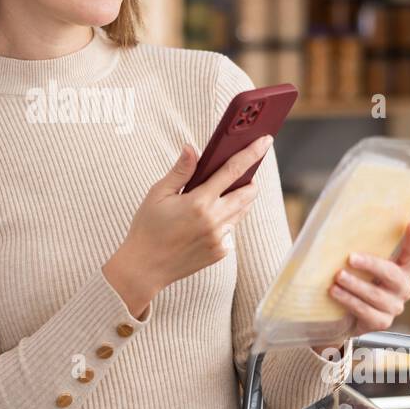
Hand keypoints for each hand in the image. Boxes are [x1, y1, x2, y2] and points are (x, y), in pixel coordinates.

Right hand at [103, 137, 270, 317]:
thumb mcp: (158, 194)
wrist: (144, 268)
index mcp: (199, 202)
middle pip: (248, 193)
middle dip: (250, 180)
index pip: (233, 171)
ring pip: (241, 212)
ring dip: (238, 200)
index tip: (265, 141)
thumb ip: (180, 171)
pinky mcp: (220, 252)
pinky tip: (204, 224)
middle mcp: (214, 220)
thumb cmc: (147, 228)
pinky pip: (230, 231)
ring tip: (218, 197)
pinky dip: (224, 222)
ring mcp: (220, 238)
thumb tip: (192, 148)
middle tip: (242, 175)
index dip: (252, 153)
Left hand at [327, 221, 409, 336]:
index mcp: (402, 270)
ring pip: (376, 294)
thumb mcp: (361, 268)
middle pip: (391, 274)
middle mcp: (402, 288)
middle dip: (370, 264)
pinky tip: (335, 293)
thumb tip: (337, 233)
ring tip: (338, 277)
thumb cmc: (355, 283)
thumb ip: (360, 255)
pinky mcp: (382, 322)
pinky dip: (349, 300)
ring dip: (354, 284)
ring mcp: (394, 306)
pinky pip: (365, 310)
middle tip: (350, 258)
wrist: (346, 317)